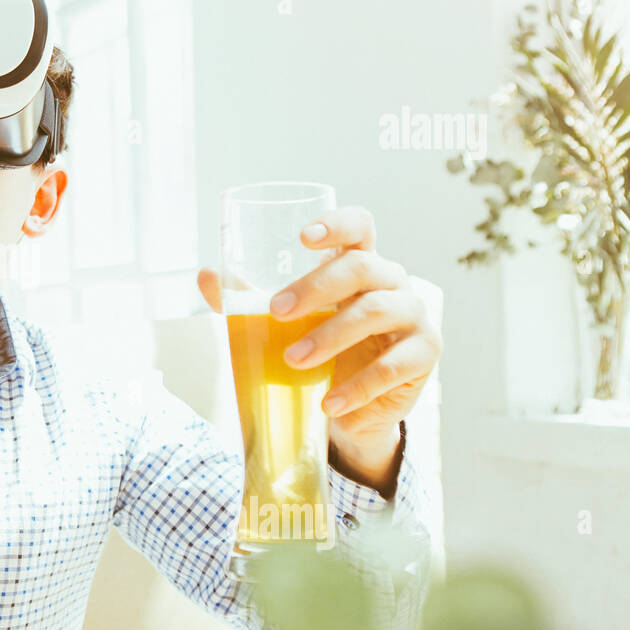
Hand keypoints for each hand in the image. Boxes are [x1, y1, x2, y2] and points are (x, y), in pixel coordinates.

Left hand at [197, 206, 441, 489]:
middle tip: (276, 311)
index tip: (302, 237)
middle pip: (361, 267)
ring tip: (293, 361)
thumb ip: (247, 298)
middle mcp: (392, 281)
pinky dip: (358, 386)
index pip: (360, 227)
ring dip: (331, 336)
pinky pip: (395, 365)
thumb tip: (205, 275)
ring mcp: (414, 315)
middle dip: (316, 287)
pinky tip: (328, 402)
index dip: (337, 224)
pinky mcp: (424, 354)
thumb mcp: (287, 322)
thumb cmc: (323, 347)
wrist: (357, 405)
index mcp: (359, 263)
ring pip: (377, 311)